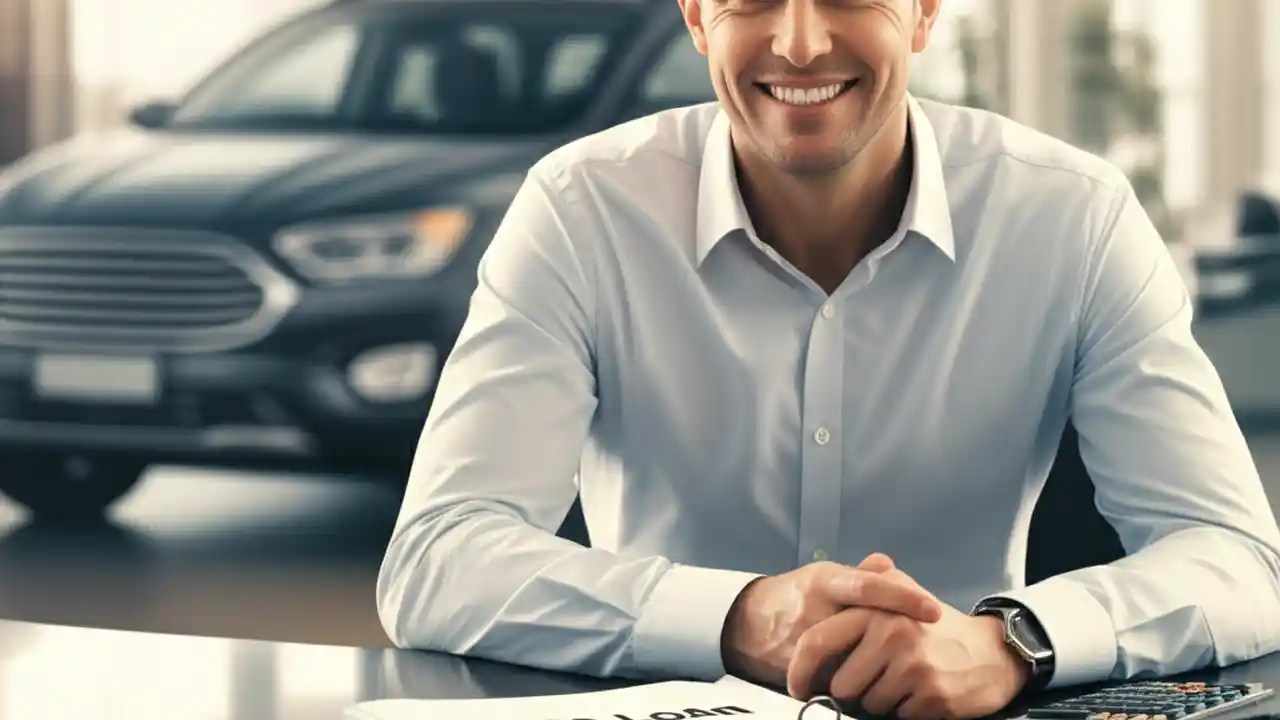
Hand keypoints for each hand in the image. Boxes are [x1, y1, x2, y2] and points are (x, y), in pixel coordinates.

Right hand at [720, 556, 943, 688]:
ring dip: (881, 666)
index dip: (902, 598)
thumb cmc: (798, 595)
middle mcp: (815, 611)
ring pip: (855, 659)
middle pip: (867, 628)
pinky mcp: (800, 672)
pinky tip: (874, 683)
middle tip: (924, 651)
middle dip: (898, 642)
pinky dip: (859, 683)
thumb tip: (887, 565)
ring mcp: (805, 643)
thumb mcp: (824, 576)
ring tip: (903, 669)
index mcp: (824, 582)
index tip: (933, 611)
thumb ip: (859, 575)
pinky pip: (837, 682)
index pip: (868, 587)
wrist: (750, 624)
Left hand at [787, 561, 1028, 719]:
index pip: (817, 642)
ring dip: (881, 701)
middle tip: (878, 677)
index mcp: (875, 611)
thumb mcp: (903, 594)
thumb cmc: (938, 628)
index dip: (800, 670)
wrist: (992, 653)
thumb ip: (872, 583)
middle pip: (841, 685)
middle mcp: (891, 634)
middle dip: (855, 690)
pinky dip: (906, 710)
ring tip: (904, 681)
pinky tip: (922, 692)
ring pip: (868, 705)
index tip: (798, 686)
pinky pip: (897, 716)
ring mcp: (913, 666)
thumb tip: (853, 570)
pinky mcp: (932, 695)